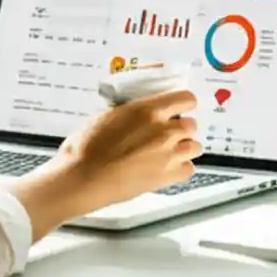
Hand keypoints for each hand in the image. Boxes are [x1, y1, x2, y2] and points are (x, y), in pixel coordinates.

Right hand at [9, 90, 200, 239]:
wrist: (81, 178)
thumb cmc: (85, 147)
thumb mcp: (107, 115)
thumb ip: (133, 112)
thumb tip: (142, 112)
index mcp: (148, 110)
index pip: (186, 98)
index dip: (184, 103)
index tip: (180, 107)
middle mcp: (163, 130)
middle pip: (191, 124)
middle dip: (180, 128)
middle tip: (167, 133)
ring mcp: (168, 154)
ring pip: (195, 146)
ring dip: (183, 147)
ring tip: (168, 152)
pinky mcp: (166, 177)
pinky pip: (189, 169)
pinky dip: (181, 168)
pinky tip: (166, 168)